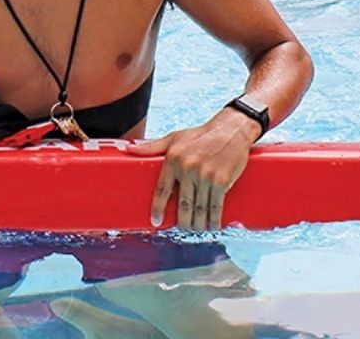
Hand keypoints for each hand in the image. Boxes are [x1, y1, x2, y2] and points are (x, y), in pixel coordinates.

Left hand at [127, 111, 258, 230]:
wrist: (231, 129)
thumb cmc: (200, 135)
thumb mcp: (174, 137)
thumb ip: (152, 146)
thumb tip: (128, 148)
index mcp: (173, 159)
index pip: (162, 189)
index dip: (158, 208)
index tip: (156, 221)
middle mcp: (188, 168)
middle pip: (183, 204)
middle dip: (182, 221)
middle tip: (182, 228)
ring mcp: (206, 175)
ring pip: (199, 208)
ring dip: (198, 224)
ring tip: (196, 229)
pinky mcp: (222, 181)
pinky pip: (216, 206)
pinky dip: (214, 220)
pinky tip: (212, 226)